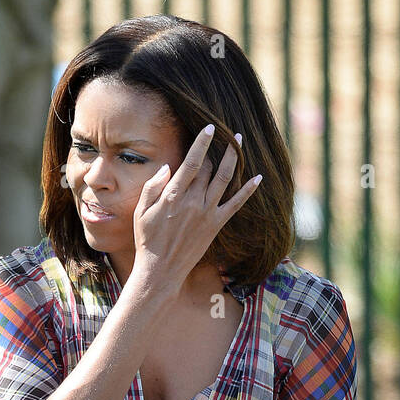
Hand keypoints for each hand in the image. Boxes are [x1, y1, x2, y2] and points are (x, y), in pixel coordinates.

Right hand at [132, 128, 262, 293]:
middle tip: (223, 133)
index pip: (192, 163)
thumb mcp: (141, 212)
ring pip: (224, 180)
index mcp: (173, 196)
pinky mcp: (215, 226)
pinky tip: (257, 178)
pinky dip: (247, 191)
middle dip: (216, 148)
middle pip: (209, 168)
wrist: (160, 270)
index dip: (202, 143)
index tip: (208, 128)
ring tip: (238, 141)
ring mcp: (206, 214)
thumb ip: (152, 187)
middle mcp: (193, 202)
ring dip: (234, 158)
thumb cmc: (147, 240)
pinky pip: (235, 205)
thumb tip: (168, 167)